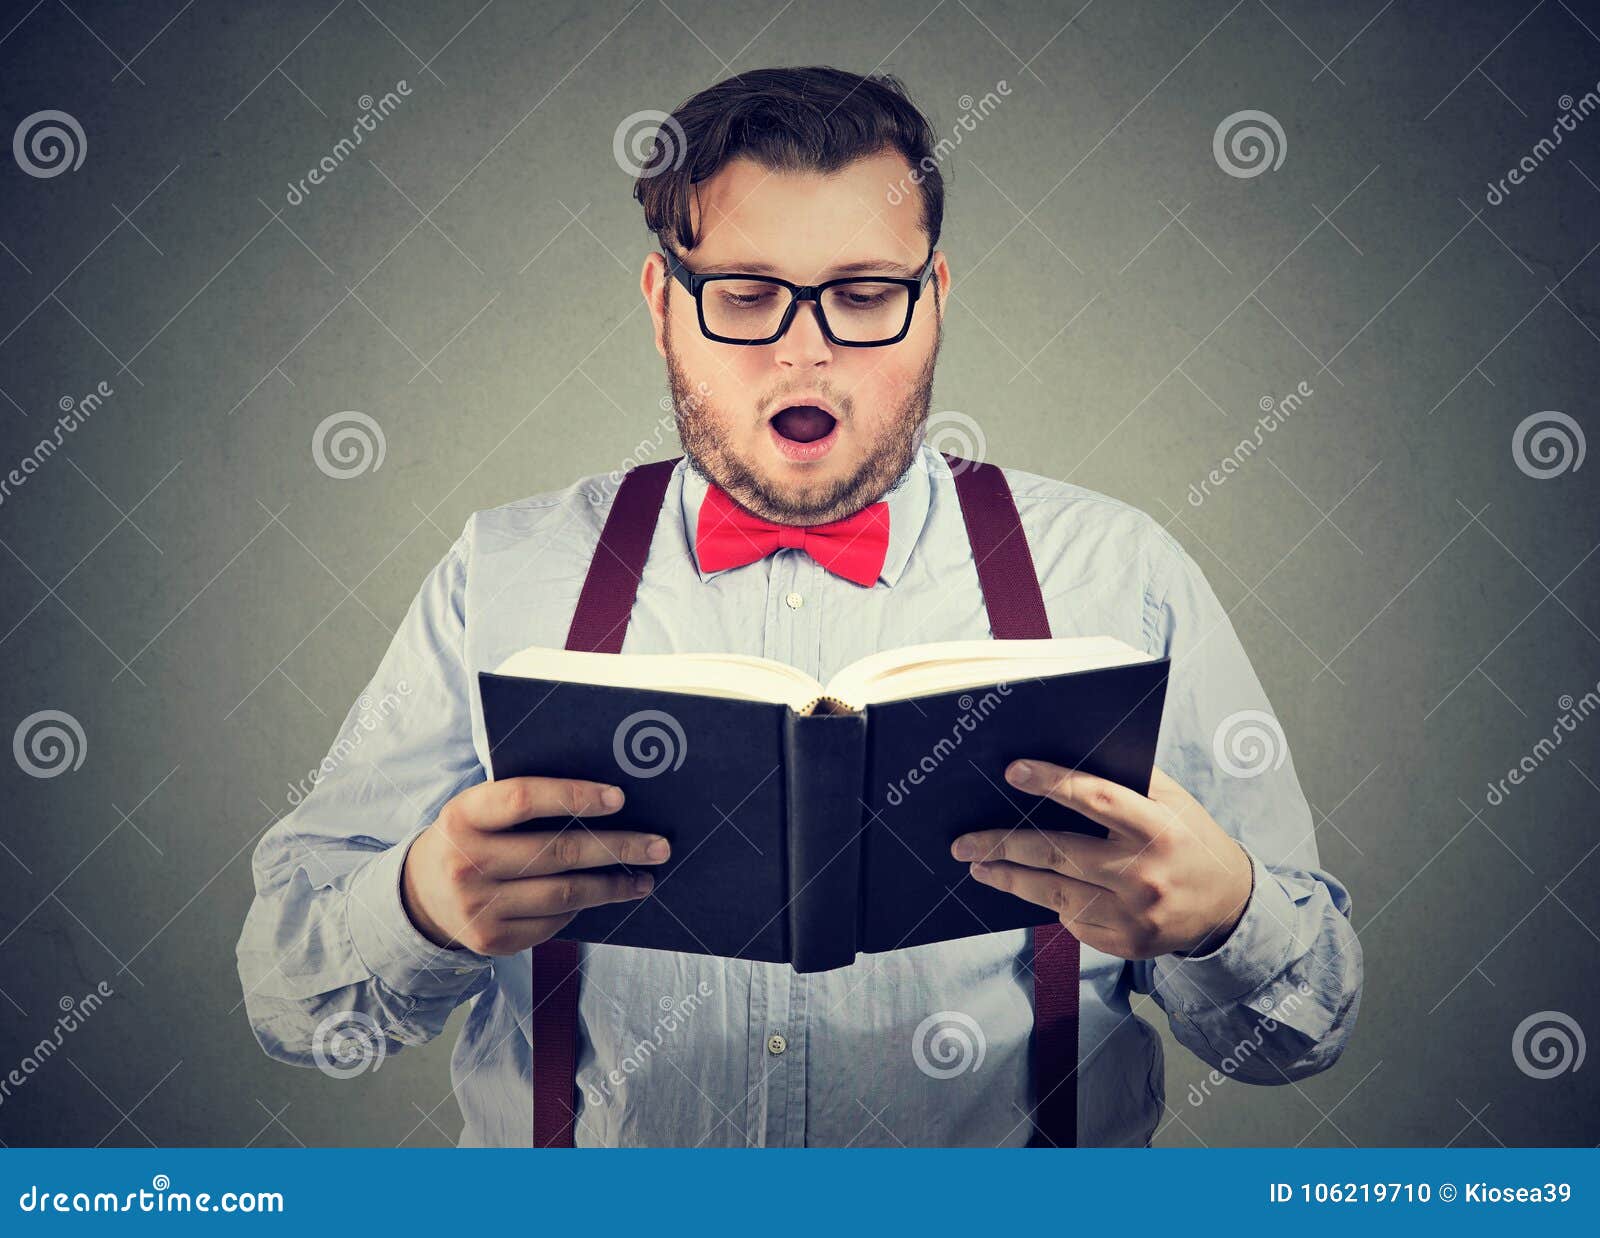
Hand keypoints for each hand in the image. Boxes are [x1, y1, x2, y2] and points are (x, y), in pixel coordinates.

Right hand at [401, 777, 668, 954]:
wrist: (421, 895)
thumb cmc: (471, 838)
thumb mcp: (479, 810)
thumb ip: (526, 801)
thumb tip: (608, 799)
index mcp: (463, 815)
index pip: (522, 799)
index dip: (573, 796)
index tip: (619, 798)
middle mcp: (466, 862)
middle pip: (556, 852)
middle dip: (616, 848)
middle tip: (659, 845)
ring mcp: (478, 906)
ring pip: (564, 894)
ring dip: (613, 885)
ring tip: (645, 877)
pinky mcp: (492, 941)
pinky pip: (554, 922)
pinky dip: (584, 907)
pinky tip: (604, 895)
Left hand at [952, 761, 1252, 960]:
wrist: (1230, 907)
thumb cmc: (1189, 840)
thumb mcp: (1171, 802)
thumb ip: (1127, 782)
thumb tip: (1065, 757)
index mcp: (1159, 828)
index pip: (1098, 799)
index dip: (1052, 782)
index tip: (1012, 771)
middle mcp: (1145, 873)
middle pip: (1059, 854)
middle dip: (1003, 845)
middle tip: (963, 842)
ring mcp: (1135, 915)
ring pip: (1055, 894)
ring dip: (1010, 878)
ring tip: (978, 865)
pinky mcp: (1127, 945)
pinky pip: (1073, 922)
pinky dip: (1052, 904)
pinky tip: (1032, 889)